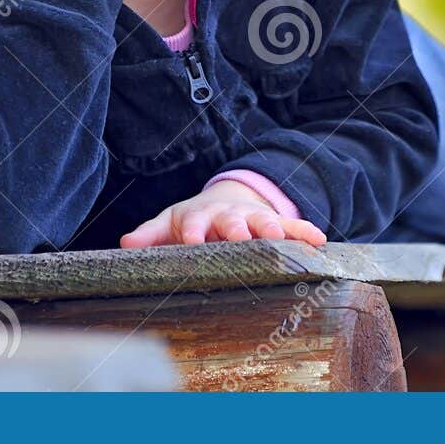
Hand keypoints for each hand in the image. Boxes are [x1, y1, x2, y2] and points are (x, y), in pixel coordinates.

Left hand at [119, 180, 327, 247]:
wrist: (224, 199)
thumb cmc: (193, 220)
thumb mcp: (169, 224)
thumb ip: (150, 234)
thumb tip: (125, 243)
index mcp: (200, 217)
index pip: (195, 222)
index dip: (195, 232)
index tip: (194, 243)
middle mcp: (228, 215)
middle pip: (233, 221)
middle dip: (238, 230)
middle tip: (243, 239)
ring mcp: (253, 218)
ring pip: (265, 222)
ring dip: (273, 230)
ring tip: (282, 240)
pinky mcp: (274, 223)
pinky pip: (292, 226)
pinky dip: (305, 231)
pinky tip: (319, 240)